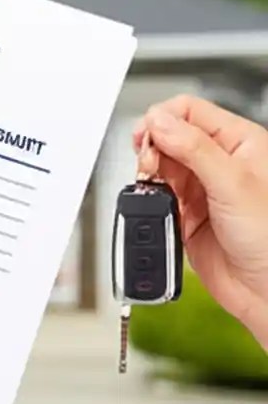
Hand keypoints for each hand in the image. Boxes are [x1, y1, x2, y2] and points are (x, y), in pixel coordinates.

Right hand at [133, 95, 267, 340]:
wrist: (266, 292)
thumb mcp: (235, 185)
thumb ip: (194, 149)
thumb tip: (160, 121)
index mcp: (241, 143)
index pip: (190, 111)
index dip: (164, 119)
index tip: (149, 137)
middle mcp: (219, 163)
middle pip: (169, 136)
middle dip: (151, 146)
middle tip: (149, 164)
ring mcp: (201, 189)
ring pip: (159, 165)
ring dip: (148, 173)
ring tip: (152, 185)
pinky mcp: (185, 214)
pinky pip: (156, 196)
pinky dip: (148, 198)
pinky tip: (155, 204)